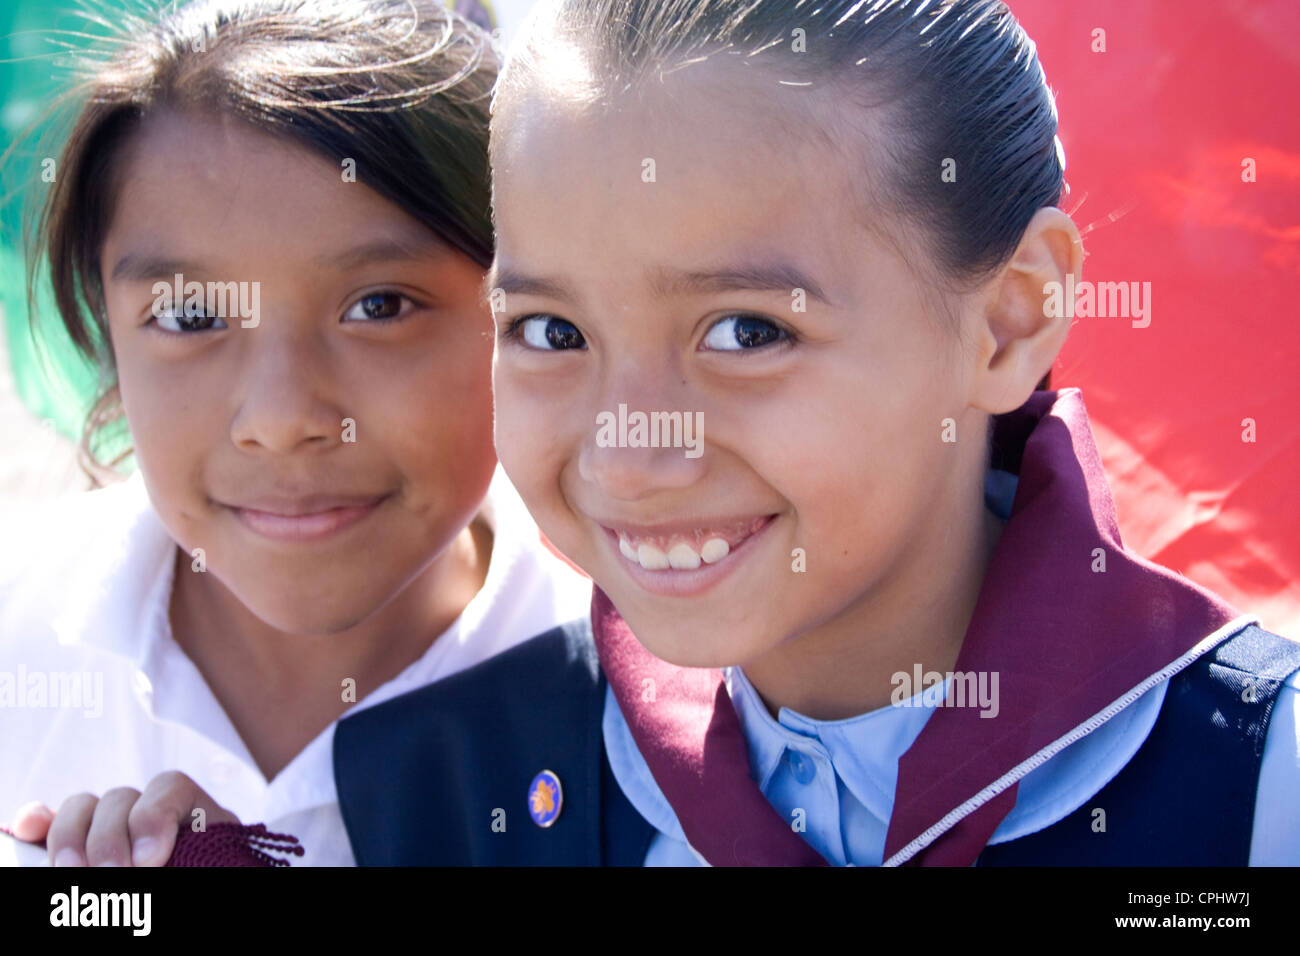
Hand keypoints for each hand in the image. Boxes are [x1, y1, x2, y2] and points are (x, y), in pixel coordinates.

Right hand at [12, 772, 239, 865]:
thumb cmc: (206, 871)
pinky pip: (51, 823)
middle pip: (120, 796)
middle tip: (111, 873)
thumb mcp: (202, 862)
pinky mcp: (78, 845)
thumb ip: (187, 856)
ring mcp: (112, 825)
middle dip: (109, 837)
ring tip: (72, 872)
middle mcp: (150, 812)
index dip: (153, 816)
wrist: (205, 893)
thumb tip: (148, 858)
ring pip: (83, 805)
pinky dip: (39, 824)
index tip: (149, 859)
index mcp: (195, 815)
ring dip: (72, 836)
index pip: (170, 785)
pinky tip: (29, 831)